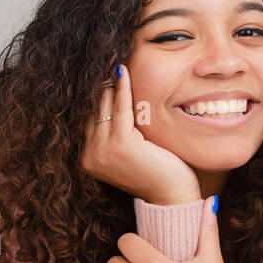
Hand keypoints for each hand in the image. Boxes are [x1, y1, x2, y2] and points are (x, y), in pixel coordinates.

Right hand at [81, 62, 200, 204]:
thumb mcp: (130, 153)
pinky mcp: (120, 144)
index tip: (107, 80)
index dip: (101, 101)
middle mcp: (91, 158)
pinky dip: (123, 89)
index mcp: (90, 161)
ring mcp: (103, 152)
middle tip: (113, 68)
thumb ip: (116, 135)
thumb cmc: (156, 173)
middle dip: (105, 91)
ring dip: (112, 87)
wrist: (172, 195)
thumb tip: (113, 103)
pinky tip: (124, 73)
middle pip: (97, 113)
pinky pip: (120, 108)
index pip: (92, 122)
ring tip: (118, 68)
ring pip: (106, 108)